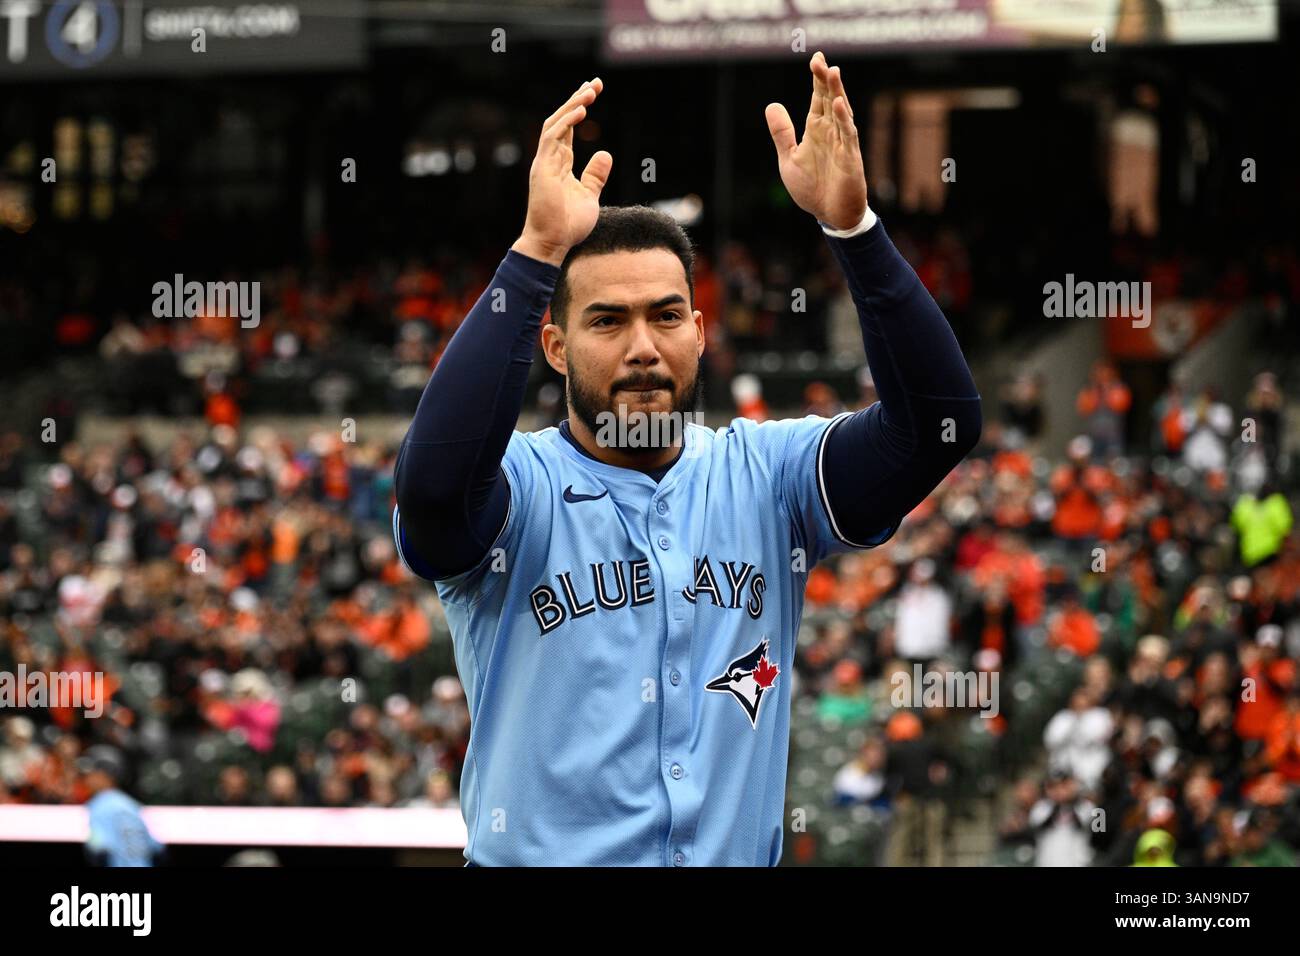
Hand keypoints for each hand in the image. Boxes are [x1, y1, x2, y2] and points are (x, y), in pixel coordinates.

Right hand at [513, 77, 612, 265]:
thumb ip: (595, 175)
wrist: (553, 243)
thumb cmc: (568, 224)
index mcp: (559, 163)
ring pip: (556, 124)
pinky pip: (553, 138)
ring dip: (573, 105)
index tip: (593, 91)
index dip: (579, 108)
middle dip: (577, 99)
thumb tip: (606, 154)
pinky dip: (567, 121)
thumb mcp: (589, 195)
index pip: (568, 129)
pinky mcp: (543, 169)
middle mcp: (550, 159)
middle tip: (595, 83)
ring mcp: (545, 162)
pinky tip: (582, 109)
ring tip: (590, 90)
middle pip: (562, 120)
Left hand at [765, 52, 866, 231]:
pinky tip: (838, 105)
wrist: (830, 215)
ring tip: (832, 73)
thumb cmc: (812, 188)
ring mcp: (842, 143)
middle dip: (825, 80)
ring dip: (837, 93)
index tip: (815, 59)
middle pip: (829, 99)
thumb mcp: (789, 158)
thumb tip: (772, 105)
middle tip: (820, 60)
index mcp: (816, 130)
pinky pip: (848, 135)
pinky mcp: (850, 157)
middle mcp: (830, 132)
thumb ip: (781, 133)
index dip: (817, 80)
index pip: (817, 99)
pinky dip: (843, 120)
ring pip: (841, 112)